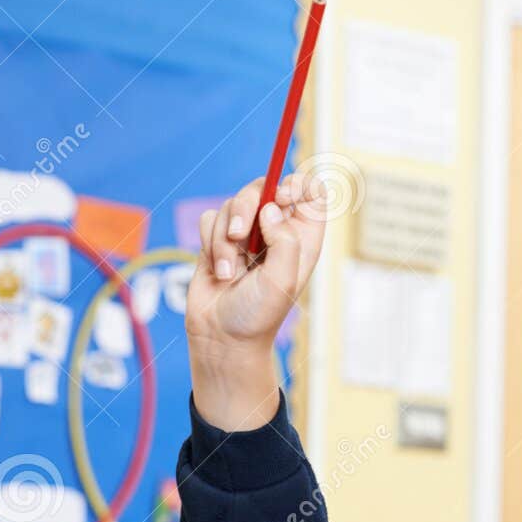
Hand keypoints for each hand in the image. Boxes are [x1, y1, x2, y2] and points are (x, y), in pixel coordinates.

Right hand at [185, 172, 326, 431]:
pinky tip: (219, 272)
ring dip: (226, 237)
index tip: (283, 197)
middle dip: (248, 204)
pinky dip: (211, 243)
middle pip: (266, 186)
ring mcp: (247, 234)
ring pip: (234, 202)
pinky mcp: (219, 239)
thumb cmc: (258, 314)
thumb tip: (269, 208)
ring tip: (230, 272)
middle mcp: (276, 231)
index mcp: (302, 239)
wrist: (222, 337)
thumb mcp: (282, 279)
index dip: (298, 185)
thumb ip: (283, 239)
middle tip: (242, 234)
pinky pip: (211, 218)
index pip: (310, 192)